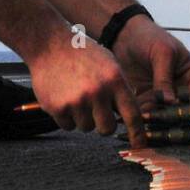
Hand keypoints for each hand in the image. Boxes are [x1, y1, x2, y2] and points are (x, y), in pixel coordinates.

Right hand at [25, 33, 143, 146]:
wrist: (49, 44)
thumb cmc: (82, 54)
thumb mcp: (109, 64)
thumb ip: (119, 88)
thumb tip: (128, 115)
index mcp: (115, 80)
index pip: (132, 114)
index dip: (137, 133)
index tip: (140, 145)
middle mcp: (98, 92)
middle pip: (107, 129)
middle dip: (103, 125)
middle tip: (96, 112)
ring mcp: (77, 101)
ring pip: (86, 127)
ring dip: (83, 118)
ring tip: (76, 97)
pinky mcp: (58, 107)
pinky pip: (68, 126)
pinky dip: (67, 117)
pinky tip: (64, 98)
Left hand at [112, 17, 189, 113]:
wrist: (124, 35)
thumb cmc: (150, 37)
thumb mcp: (162, 53)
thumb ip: (165, 78)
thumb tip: (171, 102)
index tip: (182, 109)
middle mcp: (179, 88)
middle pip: (183, 110)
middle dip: (175, 117)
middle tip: (164, 120)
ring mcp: (162, 96)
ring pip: (165, 115)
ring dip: (158, 121)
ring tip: (148, 121)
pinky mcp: (145, 99)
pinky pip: (147, 113)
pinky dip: (143, 118)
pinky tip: (136, 119)